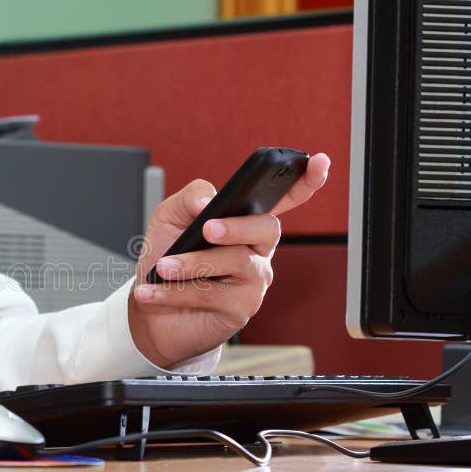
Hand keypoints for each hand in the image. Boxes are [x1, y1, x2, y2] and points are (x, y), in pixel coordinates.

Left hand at [128, 153, 330, 367]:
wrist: (150, 310)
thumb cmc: (165, 260)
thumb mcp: (168, 220)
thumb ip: (188, 199)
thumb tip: (208, 202)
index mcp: (244, 223)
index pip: (284, 199)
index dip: (306, 181)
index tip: (320, 162)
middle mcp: (256, 250)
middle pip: (266, 228)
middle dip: (237, 226)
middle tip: (207, 229)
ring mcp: (253, 280)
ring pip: (236, 261)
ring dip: (193, 263)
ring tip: (163, 267)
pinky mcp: (241, 309)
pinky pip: (213, 294)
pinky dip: (177, 292)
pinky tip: (152, 291)